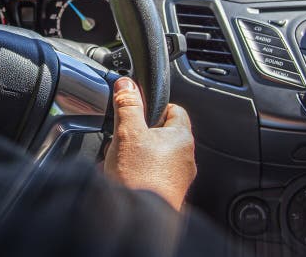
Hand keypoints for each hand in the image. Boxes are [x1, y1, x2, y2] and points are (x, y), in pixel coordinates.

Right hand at [103, 77, 196, 210]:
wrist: (139, 222)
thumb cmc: (140, 179)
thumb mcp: (128, 133)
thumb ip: (128, 105)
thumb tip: (127, 84)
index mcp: (182, 138)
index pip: (174, 109)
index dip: (154, 106)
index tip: (138, 110)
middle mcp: (185, 158)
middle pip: (162, 133)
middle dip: (141, 133)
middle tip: (124, 137)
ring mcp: (177, 178)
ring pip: (155, 155)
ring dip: (137, 154)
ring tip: (120, 159)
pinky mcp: (167, 194)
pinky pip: (151, 175)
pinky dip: (138, 172)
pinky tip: (123, 177)